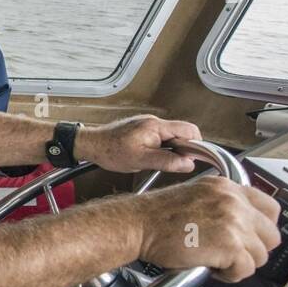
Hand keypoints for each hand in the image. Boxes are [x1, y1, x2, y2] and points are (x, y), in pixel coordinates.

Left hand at [76, 115, 202, 173]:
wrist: (90, 145)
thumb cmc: (110, 151)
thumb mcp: (141, 160)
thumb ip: (166, 161)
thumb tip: (188, 164)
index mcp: (156, 126)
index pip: (189, 130)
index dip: (196, 144)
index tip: (194, 159)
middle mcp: (153, 122)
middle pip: (181, 134)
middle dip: (182, 150)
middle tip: (173, 164)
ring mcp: (147, 125)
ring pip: (170, 138)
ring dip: (169, 151)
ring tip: (156, 161)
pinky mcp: (141, 130)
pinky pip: (159, 139)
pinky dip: (160, 149)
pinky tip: (149, 158)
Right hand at [135, 176, 280, 282]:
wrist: (138, 224)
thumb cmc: (156, 216)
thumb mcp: (196, 195)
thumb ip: (222, 204)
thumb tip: (239, 225)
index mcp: (227, 188)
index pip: (271, 208)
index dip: (263, 228)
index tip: (252, 237)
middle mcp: (234, 202)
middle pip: (271, 235)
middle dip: (254, 249)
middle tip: (231, 254)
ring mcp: (234, 223)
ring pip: (260, 256)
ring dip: (240, 264)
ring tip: (217, 262)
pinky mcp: (230, 245)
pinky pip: (245, 270)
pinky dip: (231, 275)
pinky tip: (212, 268)